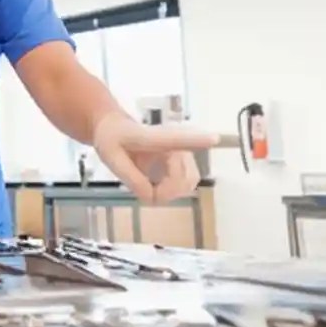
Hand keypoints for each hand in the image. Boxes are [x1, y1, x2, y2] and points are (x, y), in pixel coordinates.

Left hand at [91, 114, 220, 203]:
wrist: (114, 129)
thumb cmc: (112, 139)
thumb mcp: (111, 158)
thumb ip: (131, 178)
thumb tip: (151, 197)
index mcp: (155, 138)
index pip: (177, 139)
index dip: (196, 140)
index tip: (214, 138)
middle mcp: (175, 143)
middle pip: (185, 177)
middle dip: (168, 192)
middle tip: (147, 195)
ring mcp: (181, 152)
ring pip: (188, 182)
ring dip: (171, 193)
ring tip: (150, 190)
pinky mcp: (181, 161)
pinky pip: (185, 183)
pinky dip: (171, 190)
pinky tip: (156, 186)